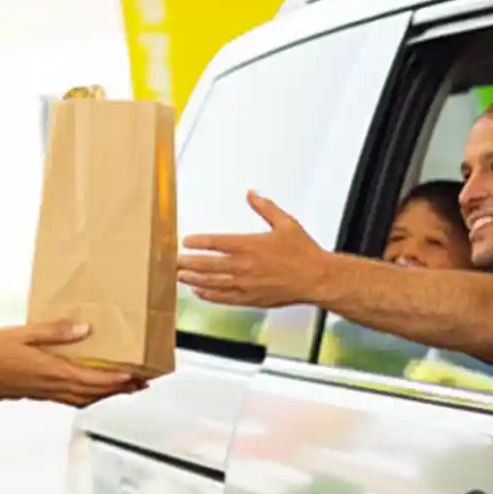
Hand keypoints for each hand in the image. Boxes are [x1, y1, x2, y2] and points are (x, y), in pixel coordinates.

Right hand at [0, 321, 144, 406]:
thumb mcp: (23, 333)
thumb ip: (55, 332)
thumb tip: (85, 329)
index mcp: (53, 371)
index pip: (95, 380)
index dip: (119, 380)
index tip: (138, 375)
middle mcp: (53, 386)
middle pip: (96, 392)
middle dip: (121, 388)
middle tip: (142, 381)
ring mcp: (46, 392)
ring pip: (85, 397)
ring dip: (107, 393)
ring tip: (125, 385)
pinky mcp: (39, 393)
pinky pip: (71, 397)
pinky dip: (88, 394)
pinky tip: (91, 388)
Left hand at [177, 191, 330, 307]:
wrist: (316, 278)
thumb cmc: (303, 253)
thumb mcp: (285, 223)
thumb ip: (265, 208)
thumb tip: (252, 195)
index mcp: (250, 245)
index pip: (216, 243)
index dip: (198, 242)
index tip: (186, 241)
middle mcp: (245, 266)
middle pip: (208, 265)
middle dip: (188, 263)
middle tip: (176, 261)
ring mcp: (246, 284)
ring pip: (213, 283)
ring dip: (194, 280)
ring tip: (181, 277)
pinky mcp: (251, 299)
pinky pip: (225, 298)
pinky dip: (210, 296)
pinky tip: (200, 293)